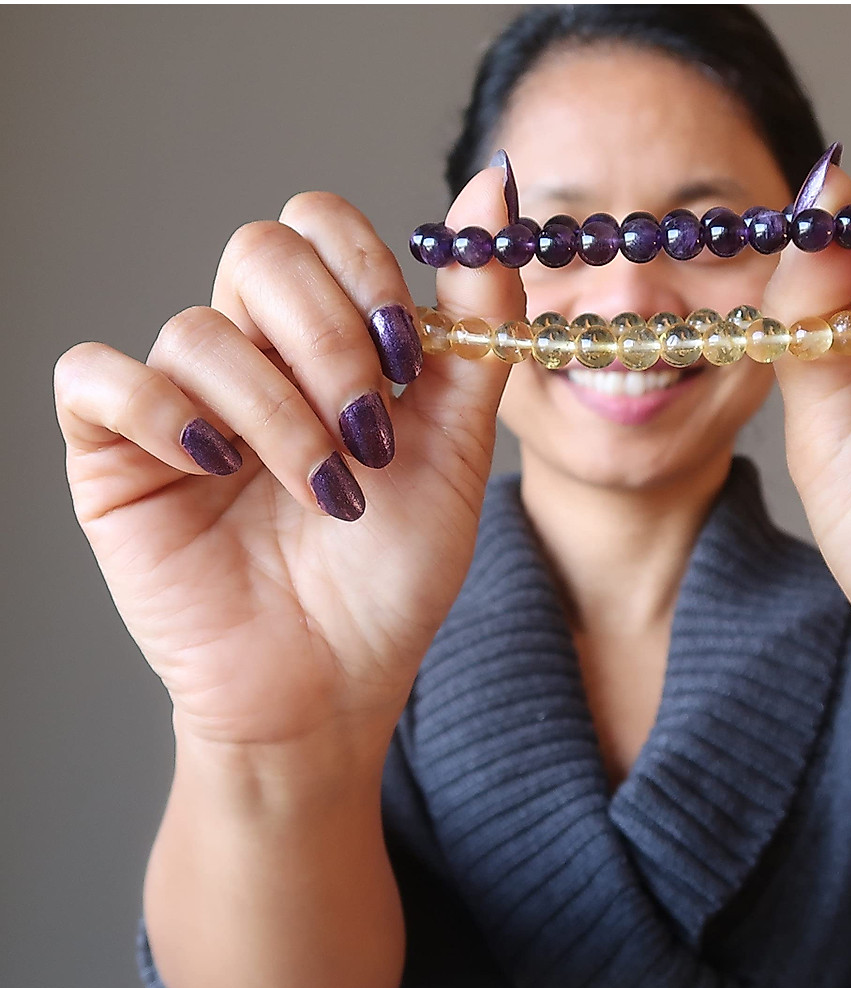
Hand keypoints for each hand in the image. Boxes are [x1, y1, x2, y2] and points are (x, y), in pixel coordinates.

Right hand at [55, 167, 524, 749]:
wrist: (332, 685)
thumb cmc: (393, 577)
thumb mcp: (458, 445)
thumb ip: (475, 320)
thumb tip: (496, 183)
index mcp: (326, 347)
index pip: (321, 227)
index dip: (364, 271)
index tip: (404, 359)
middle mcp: (250, 359)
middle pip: (258, 249)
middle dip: (329, 338)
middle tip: (368, 430)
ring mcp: (178, 403)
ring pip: (199, 328)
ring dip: (279, 415)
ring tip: (324, 495)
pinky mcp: (114, 454)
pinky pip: (97, 376)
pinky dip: (163, 413)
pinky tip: (216, 471)